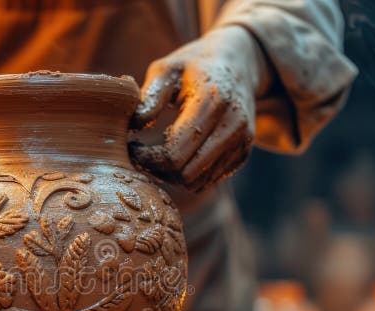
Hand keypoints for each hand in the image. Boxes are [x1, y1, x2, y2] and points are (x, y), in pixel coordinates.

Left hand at [130, 26, 270, 191]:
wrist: (238, 63)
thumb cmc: (193, 65)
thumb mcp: (166, 69)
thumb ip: (150, 96)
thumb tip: (133, 126)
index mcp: (212, 101)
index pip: (174, 153)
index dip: (147, 158)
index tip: (131, 148)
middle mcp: (233, 125)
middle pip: (185, 173)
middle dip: (157, 169)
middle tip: (141, 155)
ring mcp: (242, 142)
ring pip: (196, 182)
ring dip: (172, 176)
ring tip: (156, 155)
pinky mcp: (242, 154)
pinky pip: (208, 181)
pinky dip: (188, 175)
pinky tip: (176, 156)